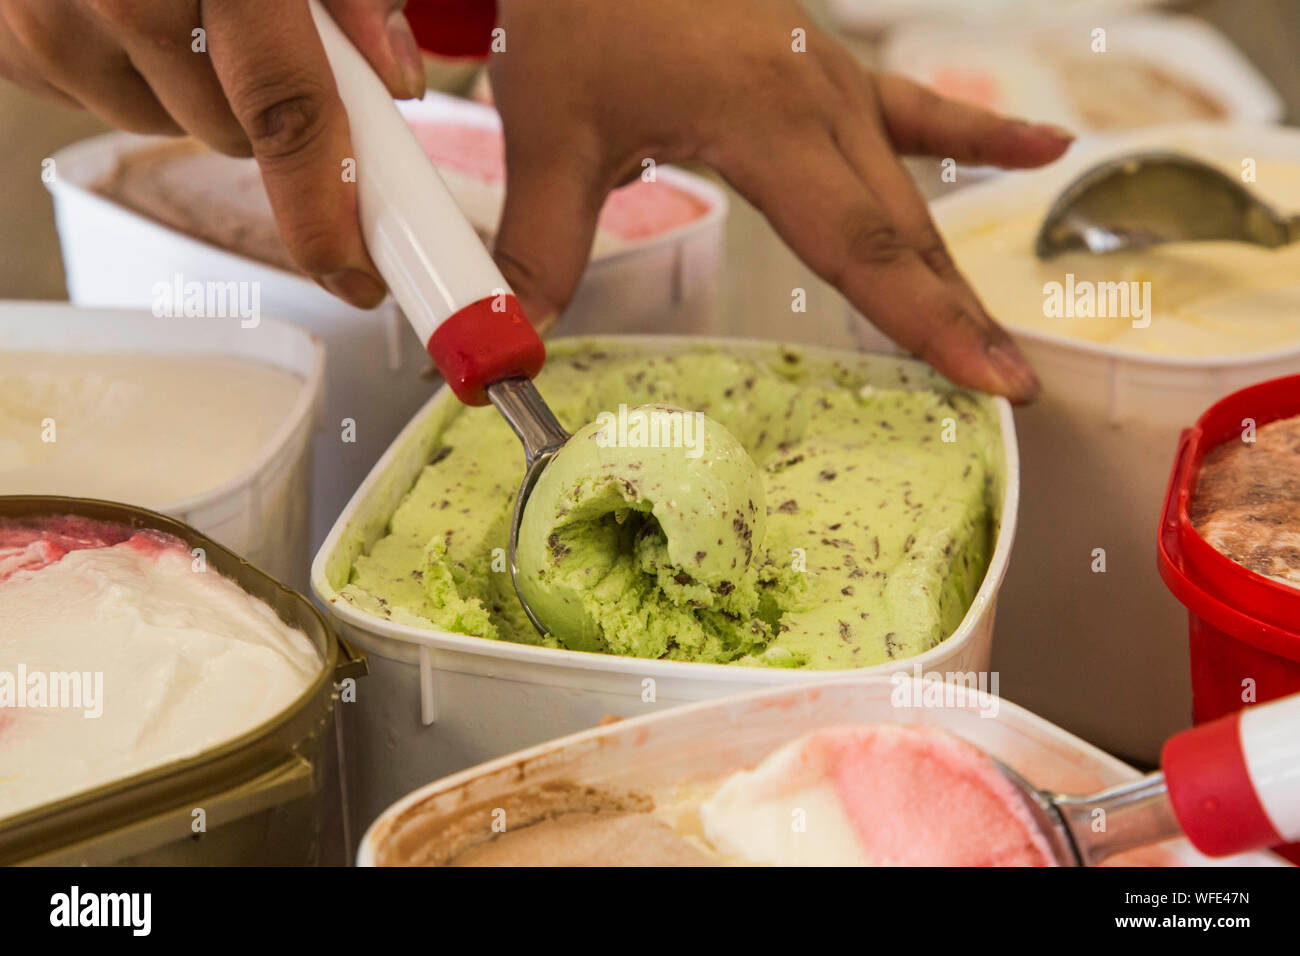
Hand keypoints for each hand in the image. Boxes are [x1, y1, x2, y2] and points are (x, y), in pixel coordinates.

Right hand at [0, 0, 421, 305]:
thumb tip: (398, 82)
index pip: (287, 108)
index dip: (325, 205)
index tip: (355, 271)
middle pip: (230, 131)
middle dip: (267, 104)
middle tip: (265, 28)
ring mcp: (41, 15)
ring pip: (163, 123)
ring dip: (192, 83)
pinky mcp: (2, 37)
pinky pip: (94, 95)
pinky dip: (126, 66)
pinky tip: (123, 0)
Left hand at [489, 0, 1070, 399]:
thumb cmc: (574, 4)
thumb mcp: (549, 131)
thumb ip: (541, 246)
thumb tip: (513, 343)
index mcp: (767, 118)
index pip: (864, 246)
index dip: (928, 322)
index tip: (991, 380)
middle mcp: (820, 98)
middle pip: (903, 227)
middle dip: (957, 313)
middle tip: (1012, 385)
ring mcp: (832, 76)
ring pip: (909, 187)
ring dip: (950, 263)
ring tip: (996, 332)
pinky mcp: (824, 65)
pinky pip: (914, 107)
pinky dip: (974, 134)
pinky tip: (1042, 148)